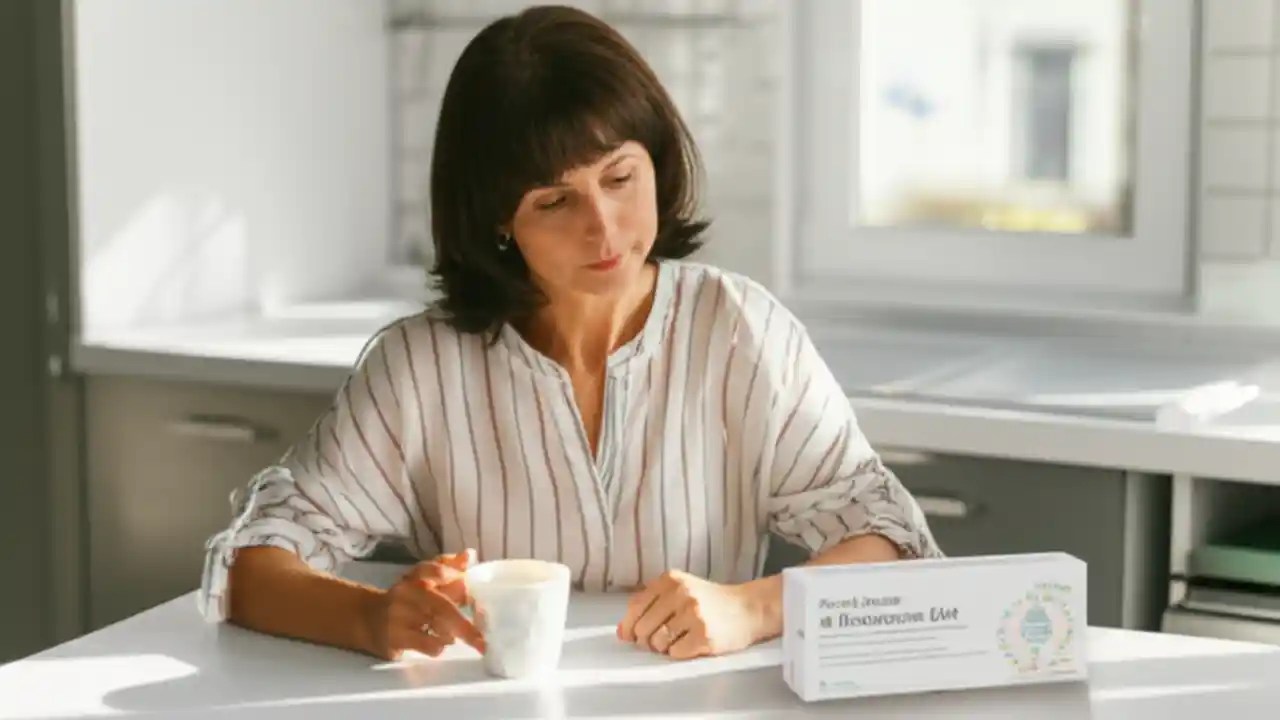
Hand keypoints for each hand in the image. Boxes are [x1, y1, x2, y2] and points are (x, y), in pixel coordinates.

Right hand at [359, 550, 484, 660]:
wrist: (365, 617)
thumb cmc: (405, 599)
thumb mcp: (423, 580)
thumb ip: (448, 568)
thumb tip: (469, 554)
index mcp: (416, 576)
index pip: (437, 570)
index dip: (456, 578)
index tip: (470, 591)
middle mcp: (407, 592)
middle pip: (442, 606)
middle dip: (466, 626)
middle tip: (483, 641)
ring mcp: (399, 615)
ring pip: (437, 627)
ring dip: (452, 635)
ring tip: (452, 637)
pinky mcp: (394, 637)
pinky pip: (427, 644)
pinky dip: (438, 646)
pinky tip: (437, 644)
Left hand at [616, 570, 765, 660]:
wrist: (748, 608)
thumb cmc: (710, 602)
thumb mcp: (679, 592)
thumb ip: (649, 607)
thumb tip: (621, 632)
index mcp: (671, 580)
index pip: (635, 607)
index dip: (630, 626)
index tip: (632, 635)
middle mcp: (681, 594)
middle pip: (643, 628)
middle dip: (647, 639)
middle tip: (661, 639)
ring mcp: (694, 614)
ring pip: (657, 642)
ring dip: (663, 647)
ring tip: (679, 639)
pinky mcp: (704, 635)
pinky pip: (675, 653)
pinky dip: (679, 653)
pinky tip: (691, 644)